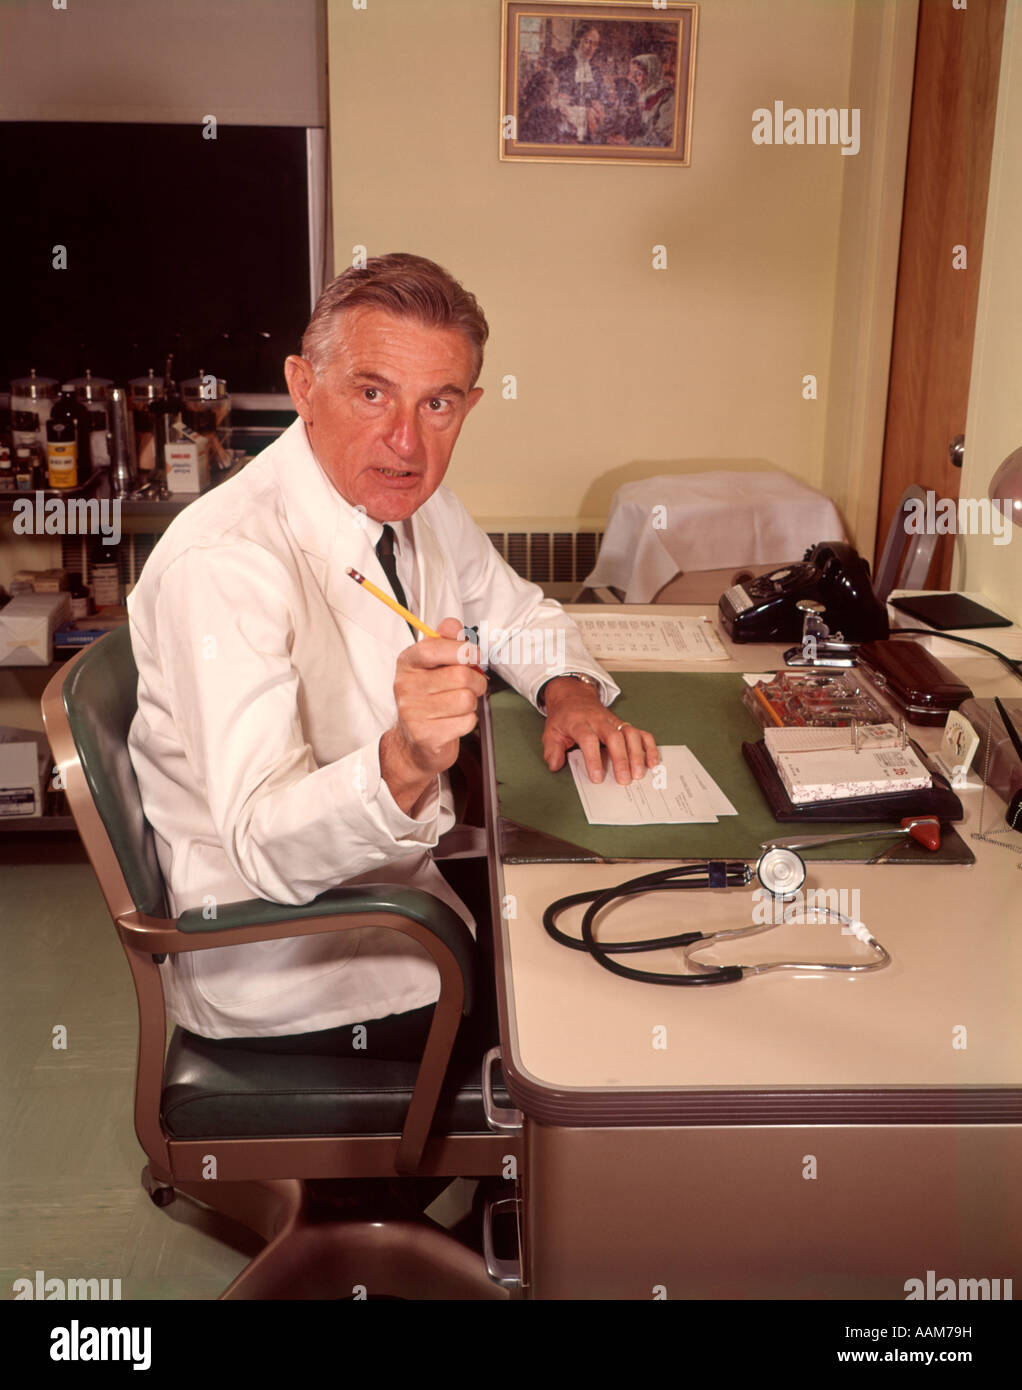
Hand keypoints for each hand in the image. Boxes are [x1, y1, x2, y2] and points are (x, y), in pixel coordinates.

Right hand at [380, 618, 486, 813]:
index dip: (461, 649)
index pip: (433, 648)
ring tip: (459, 705)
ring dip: (471, 703)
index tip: (474, 654)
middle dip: (475, 681)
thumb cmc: (428, 700)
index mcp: (407, 664)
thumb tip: (452, 623)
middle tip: (471, 686)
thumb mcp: (432, 667)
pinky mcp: (426, 736)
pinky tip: (454, 722)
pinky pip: (467, 721)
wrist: (414, 744)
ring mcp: (413, 713)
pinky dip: (468, 721)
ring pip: (466, 699)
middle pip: (460, 676)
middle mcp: (405, 687)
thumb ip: (444, 642)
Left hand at [541, 678, 658, 784]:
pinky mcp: (624, 724)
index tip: (597, 777)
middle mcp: (600, 721)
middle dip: (621, 759)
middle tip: (624, 779)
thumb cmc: (564, 718)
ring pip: (630, 734)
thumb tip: (555, 765)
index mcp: (580, 723)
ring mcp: (614, 722)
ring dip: (637, 754)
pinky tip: (651, 762)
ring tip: (639, 774)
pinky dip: (649, 747)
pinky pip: (640, 733)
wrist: (574, 697)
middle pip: (614, 737)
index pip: (589, 739)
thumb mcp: (551, 732)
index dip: (594, 759)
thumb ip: (552, 750)